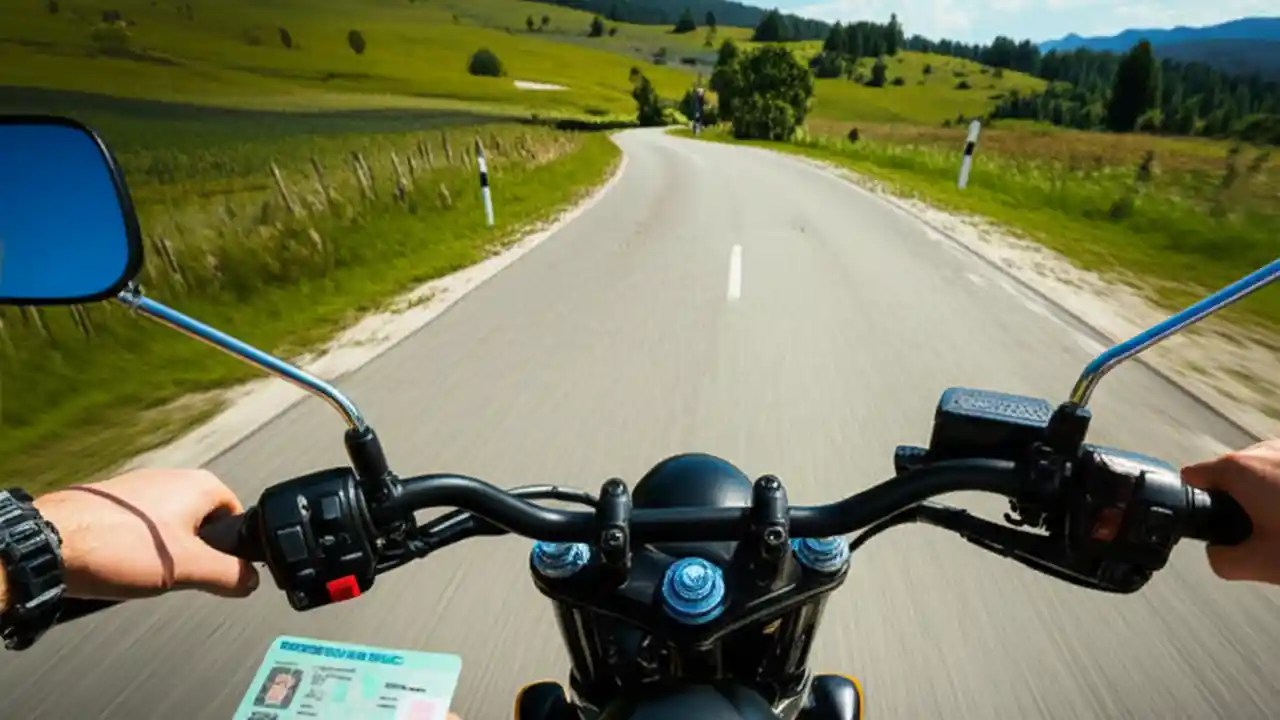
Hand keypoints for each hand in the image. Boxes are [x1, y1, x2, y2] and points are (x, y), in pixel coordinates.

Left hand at [29, 469, 257, 600]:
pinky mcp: (115, 500)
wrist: (50, 543)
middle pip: (204, 524)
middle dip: (194, 553)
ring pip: (171, 527)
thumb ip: (231, 575)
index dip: (230, 549)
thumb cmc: (120, 547)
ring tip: (143, 572)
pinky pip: (142, 529)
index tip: (212, 571)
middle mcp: (174, 477)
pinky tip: (122, 565)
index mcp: (201, 484)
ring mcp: (142, 486)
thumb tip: (251, 580)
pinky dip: (137, 548)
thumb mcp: (188, 569)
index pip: (238, 517)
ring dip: (164, 553)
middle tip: (175, 575)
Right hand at [1183, 439, 1279, 584]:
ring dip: (1266, 494)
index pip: (1190, 478)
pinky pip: (1279, 470)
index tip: (1215, 523)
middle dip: (1239, 503)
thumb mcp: (1261, 565)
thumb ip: (1221, 561)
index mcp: (1239, 470)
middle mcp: (1260, 448)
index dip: (1197, 505)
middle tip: (1264, 533)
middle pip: (1227, 476)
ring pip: (1258, 471)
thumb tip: (1216, 551)